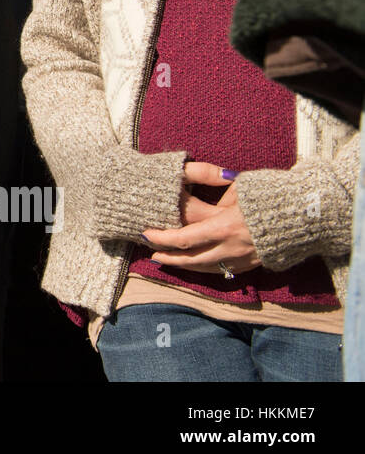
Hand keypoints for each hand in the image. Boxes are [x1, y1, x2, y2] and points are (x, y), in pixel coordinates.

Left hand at [142, 163, 259, 274]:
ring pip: (205, 268)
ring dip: (184, 265)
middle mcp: (230, 246)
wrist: (306, 214)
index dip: (162, 239)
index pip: (183, 239)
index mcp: (223, 226)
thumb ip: (214, 190)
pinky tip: (195, 264)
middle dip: (168, 257)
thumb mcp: (239, 187)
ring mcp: (242, 259)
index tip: (146, 234)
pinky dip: (204, 268)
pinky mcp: (252, 264)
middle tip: (151, 253)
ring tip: (166, 261)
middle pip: (190, 258)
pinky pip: (222, 270)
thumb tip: (194, 183)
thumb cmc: (270, 194)